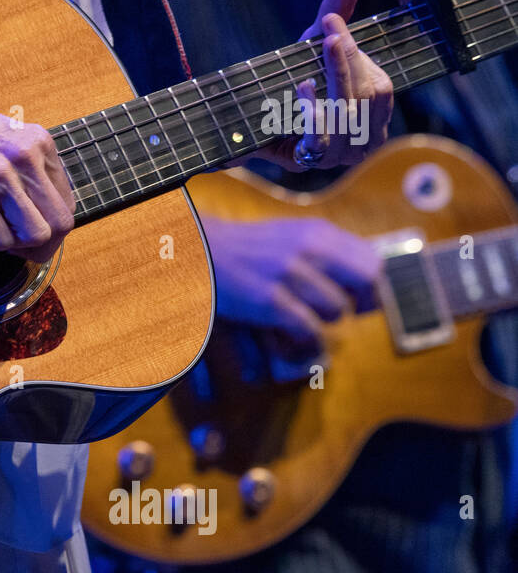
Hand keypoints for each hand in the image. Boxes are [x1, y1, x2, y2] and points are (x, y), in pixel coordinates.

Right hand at [0, 82, 75, 262]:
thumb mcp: (6, 134)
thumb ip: (28, 165)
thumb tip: (40, 207)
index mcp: (39, 142)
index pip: (67, 201)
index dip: (52, 224)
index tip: (32, 228)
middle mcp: (26, 158)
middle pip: (60, 223)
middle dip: (42, 243)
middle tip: (19, 245)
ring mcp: (0, 177)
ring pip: (35, 235)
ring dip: (15, 245)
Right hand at [203, 216, 380, 364]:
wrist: (200, 252)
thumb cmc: (246, 250)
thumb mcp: (290, 236)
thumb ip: (325, 251)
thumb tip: (364, 279)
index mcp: (317, 231)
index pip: (372, 260)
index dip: (370, 286)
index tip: (357, 299)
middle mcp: (309, 248)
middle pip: (367, 281)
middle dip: (360, 304)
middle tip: (340, 313)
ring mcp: (289, 274)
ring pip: (337, 310)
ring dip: (322, 322)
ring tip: (300, 319)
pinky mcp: (271, 301)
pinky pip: (309, 330)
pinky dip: (303, 340)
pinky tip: (288, 335)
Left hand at [254, 0, 394, 171]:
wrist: (258, 124)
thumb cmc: (299, 81)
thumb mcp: (315, 47)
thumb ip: (335, 15)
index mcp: (374, 108)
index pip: (379, 82)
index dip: (356, 52)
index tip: (331, 22)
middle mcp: (366, 134)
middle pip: (366, 96)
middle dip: (346, 61)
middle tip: (326, 33)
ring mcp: (343, 152)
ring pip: (348, 116)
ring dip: (334, 82)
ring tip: (320, 53)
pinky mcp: (314, 160)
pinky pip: (320, 139)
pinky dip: (314, 113)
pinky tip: (304, 88)